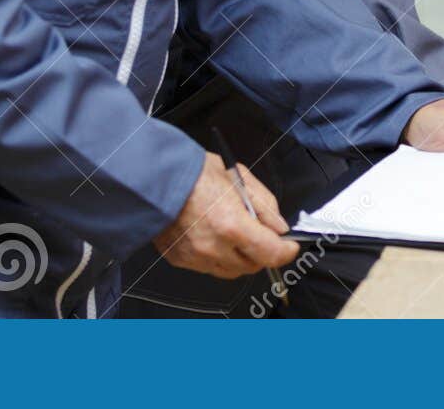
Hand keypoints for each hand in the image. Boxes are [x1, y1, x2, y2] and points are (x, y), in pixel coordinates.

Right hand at [152, 152, 297, 278]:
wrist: (153, 177)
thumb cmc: (194, 172)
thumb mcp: (239, 177)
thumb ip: (265, 204)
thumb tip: (279, 226)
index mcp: (231, 224)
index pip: (271, 253)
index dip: (286, 252)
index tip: (290, 246)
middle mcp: (214, 247)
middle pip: (253, 265)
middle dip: (263, 252)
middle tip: (261, 233)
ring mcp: (196, 257)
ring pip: (232, 271)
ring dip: (241, 257)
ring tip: (234, 232)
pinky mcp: (181, 261)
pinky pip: (209, 267)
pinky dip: (218, 256)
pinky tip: (213, 235)